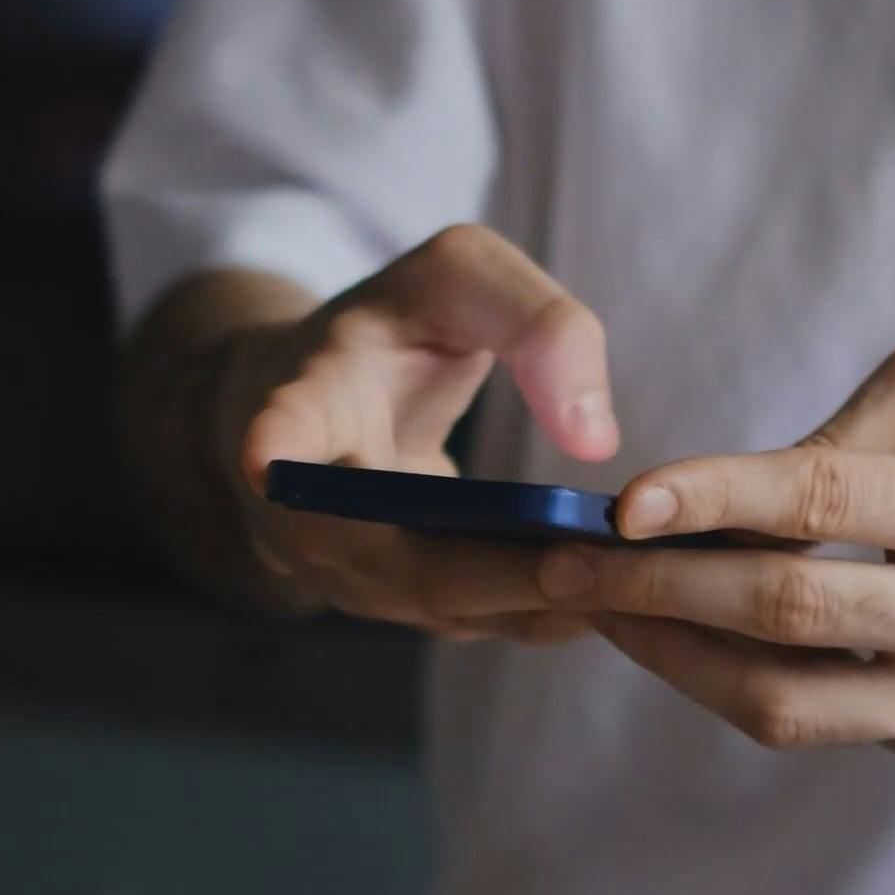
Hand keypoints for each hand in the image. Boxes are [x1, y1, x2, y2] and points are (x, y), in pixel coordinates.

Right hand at [207, 225, 623, 639]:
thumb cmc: (390, 330)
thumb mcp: (457, 278)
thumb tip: (594, 440)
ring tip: (630, 584)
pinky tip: (619, 597)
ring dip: (531, 602)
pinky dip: (540, 610)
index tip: (265, 456)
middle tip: (590, 563)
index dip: (274, 442)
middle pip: (395, 557)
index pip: (282, 423)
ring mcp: (342, 568)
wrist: (319, 403)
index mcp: (304, 400)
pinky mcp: (390, 602)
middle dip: (494, 571)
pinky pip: (466, 616)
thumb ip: (537, 324)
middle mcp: (305, 503)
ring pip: (439, 605)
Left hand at [531, 347, 894, 767]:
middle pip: (783, 619)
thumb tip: (730, 489)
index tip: (618, 503)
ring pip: (786, 704)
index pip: (823, 508)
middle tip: (556, 571)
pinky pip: (826, 723)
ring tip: (598, 616)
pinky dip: (745, 684)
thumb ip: (856, 427)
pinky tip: (690, 641)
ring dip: (673, 662)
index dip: (710, 504)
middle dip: (652, 596)